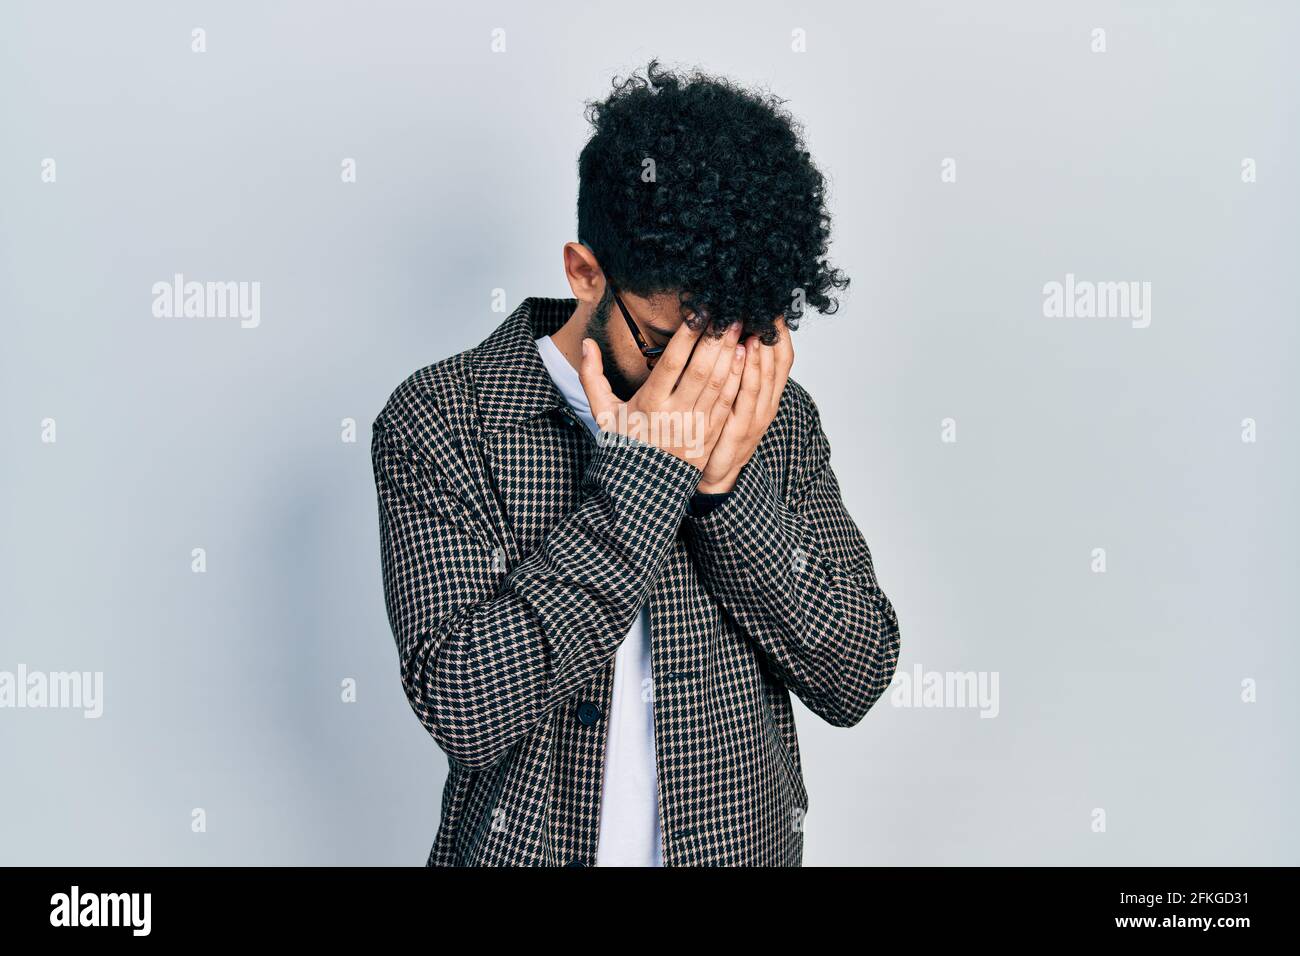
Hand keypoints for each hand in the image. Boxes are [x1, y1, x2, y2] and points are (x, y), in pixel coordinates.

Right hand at [578, 319, 746, 467]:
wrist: (642, 487)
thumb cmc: (622, 444)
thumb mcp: (602, 413)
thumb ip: (591, 377)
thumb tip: (586, 344)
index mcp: (648, 405)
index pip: (671, 363)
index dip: (687, 336)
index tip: (699, 312)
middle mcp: (674, 415)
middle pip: (701, 371)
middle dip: (716, 340)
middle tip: (728, 314)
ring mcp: (695, 427)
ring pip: (719, 385)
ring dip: (731, 354)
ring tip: (739, 328)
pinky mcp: (710, 436)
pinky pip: (727, 403)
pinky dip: (738, 378)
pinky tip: (744, 357)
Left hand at [696, 317, 792, 492]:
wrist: (716, 474)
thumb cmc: (722, 433)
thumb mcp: (736, 402)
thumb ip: (740, 374)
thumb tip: (738, 340)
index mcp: (767, 396)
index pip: (782, 358)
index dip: (780, 333)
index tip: (774, 308)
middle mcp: (767, 404)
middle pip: (778, 363)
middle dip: (774, 334)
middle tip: (768, 307)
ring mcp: (756, 417)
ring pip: (764, 377)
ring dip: (762, 349)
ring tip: (757, 324)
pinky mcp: (740, 429)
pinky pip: (746, 396)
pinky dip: (748, 373)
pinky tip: (744, 353)